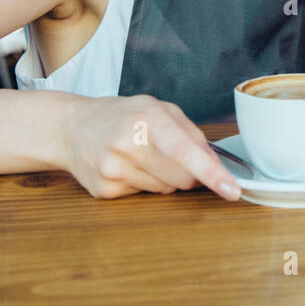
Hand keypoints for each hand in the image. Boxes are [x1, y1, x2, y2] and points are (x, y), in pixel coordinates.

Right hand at [62, 94, 240, 199]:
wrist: (72, 127)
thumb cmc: (124, 116)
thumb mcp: (160, 109)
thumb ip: (191, 134)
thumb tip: (216, 164)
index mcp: (148, 117)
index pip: (186, 152)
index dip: (212, 173)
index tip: (232, 190)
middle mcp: (127, 142)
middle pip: (182, 178)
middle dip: (190, 173)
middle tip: (171, 156)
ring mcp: (113, 168)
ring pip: (165, 189)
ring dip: (166, 179)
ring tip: (143, 157)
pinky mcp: (104, 189)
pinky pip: (143, 196)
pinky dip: (144, 184)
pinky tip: (128, 167)